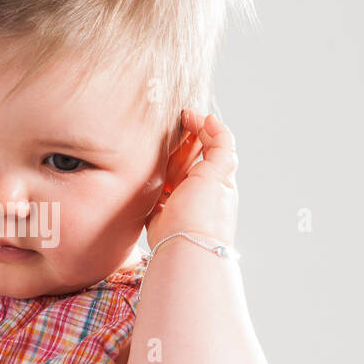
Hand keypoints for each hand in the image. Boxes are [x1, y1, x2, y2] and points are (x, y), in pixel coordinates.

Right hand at [145, 109, 238, 247]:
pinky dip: (148, 183)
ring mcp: (179, 203)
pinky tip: (142, 172)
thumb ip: (221, 144)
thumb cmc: (203, 214)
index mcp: (217, 179)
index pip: (210, 145)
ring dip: (161, 160)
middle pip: (187, 158)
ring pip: (169, 174)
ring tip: (150, 144)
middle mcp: (199, 191)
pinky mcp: (160, 216)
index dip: (199, 126)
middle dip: (177, 142)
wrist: (183, 249)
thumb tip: (212, 120)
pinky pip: (153, 194)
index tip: (184, 114)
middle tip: (166, 126)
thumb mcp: (219, 172)